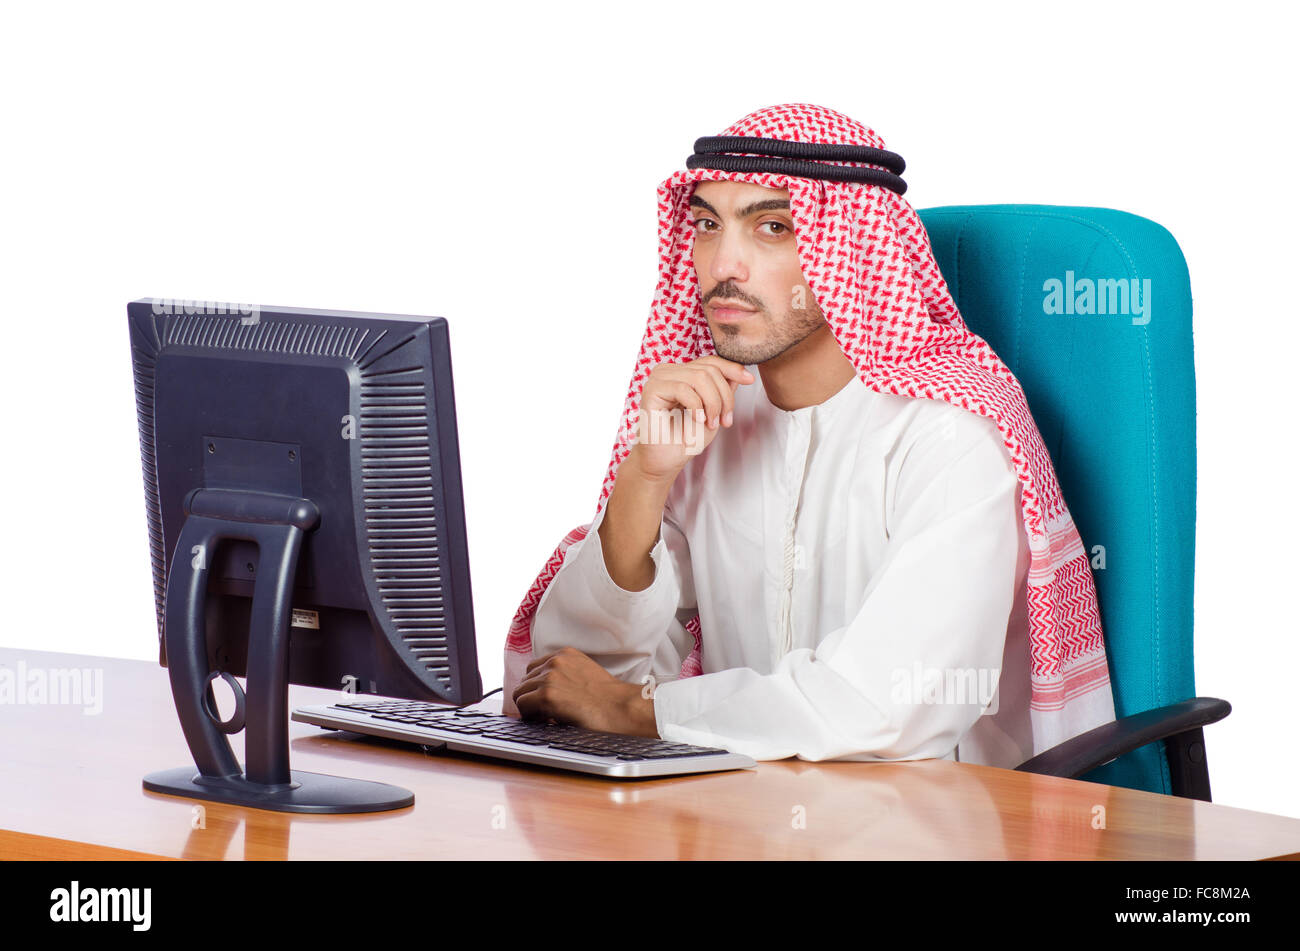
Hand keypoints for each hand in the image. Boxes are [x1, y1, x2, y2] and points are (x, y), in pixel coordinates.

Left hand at [512, 647, 658, 737]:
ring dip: (529, 707)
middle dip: (532, 697)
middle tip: (545, 712)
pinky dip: (529, 716)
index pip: (533, 667)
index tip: (544, 700)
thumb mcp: (585, 673)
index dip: (536, 686)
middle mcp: (555, 661)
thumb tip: (542, 691)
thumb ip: (564, 675)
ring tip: (546, 717)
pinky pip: (522, 705)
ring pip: (520, 693)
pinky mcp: (547, 696)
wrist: (622, 709)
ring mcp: (549, 677)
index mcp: (565, 654)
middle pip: (524, 680)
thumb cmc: (609, 698)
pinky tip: (545, 721)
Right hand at [634, 356, 754, 482]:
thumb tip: (740, 372)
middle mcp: (669, 371)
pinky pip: (683, 389)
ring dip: (712, 403)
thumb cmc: (686, 439)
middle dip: (724, 397)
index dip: (732, 369)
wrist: (666, 462)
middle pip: (708, 370)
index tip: (750, 380)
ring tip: (711, 423)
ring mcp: (659, 379)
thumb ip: (723, 390)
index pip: (711, 362)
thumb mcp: (713, 411)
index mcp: (682, 373)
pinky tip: (697, 421)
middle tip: (724, 421)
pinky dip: (696, 407)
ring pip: (699, 378)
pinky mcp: (651, 390)